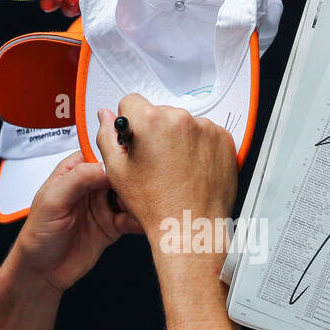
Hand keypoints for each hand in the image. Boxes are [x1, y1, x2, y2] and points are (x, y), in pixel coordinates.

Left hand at [13, 151, 142, 291]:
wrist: (42, 272)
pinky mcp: (113, 226)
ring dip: (137, 199)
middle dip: (131, 179)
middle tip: (138, 186)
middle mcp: (90, 187)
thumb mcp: (53, 201)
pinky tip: (141, 221)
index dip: (116, 156)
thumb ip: (78, 179)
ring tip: (140, 205)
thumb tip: (106, 166)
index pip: (99, 155)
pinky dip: (139, 219)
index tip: (130, 160)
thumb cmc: (37, 234)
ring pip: (128, 196)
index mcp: (73, 173)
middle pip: (119, 174)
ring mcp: (103, 206)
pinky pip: (131, 218)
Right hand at [94, 94, 237, 238]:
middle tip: (155, 162)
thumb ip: (107, 137)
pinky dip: (199, 147)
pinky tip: (191, 169)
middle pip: (159, 112)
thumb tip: (105, 117)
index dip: (128, 122)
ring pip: (183, 124)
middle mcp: (181, 120)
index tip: (135, 138)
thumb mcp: (118, 172)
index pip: (131, 102)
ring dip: (178, 139)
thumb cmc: (157, 206)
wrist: (192, 227)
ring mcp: (206, 129)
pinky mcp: (223, 140)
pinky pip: (206, 134)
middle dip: (155, 132)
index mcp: (151, 122)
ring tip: (175, 169)